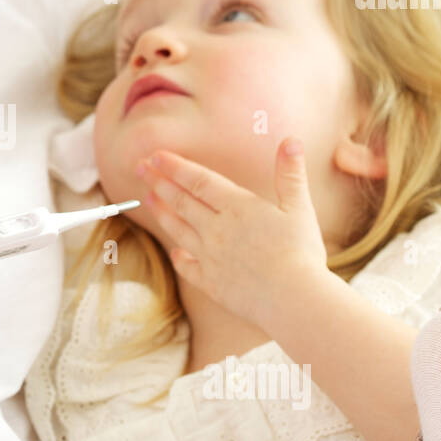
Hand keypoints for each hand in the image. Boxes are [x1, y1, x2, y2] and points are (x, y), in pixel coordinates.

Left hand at [136, 137, 329, 328]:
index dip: (175, 167)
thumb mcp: (299, 208)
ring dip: (162, 212)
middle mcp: (216, 229)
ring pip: (179, 229)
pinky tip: (175, 252)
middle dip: (159, 182)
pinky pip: (188, 267)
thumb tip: (291, 141)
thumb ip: (291, 174)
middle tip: (140, 168)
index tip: (155, 156)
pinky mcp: (210, 283)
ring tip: (147, 199)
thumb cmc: (300, 252)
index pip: (198, 181)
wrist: (292, 299)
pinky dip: (180, 257)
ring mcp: (210, 256)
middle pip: (181, 201)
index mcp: (237, 207)